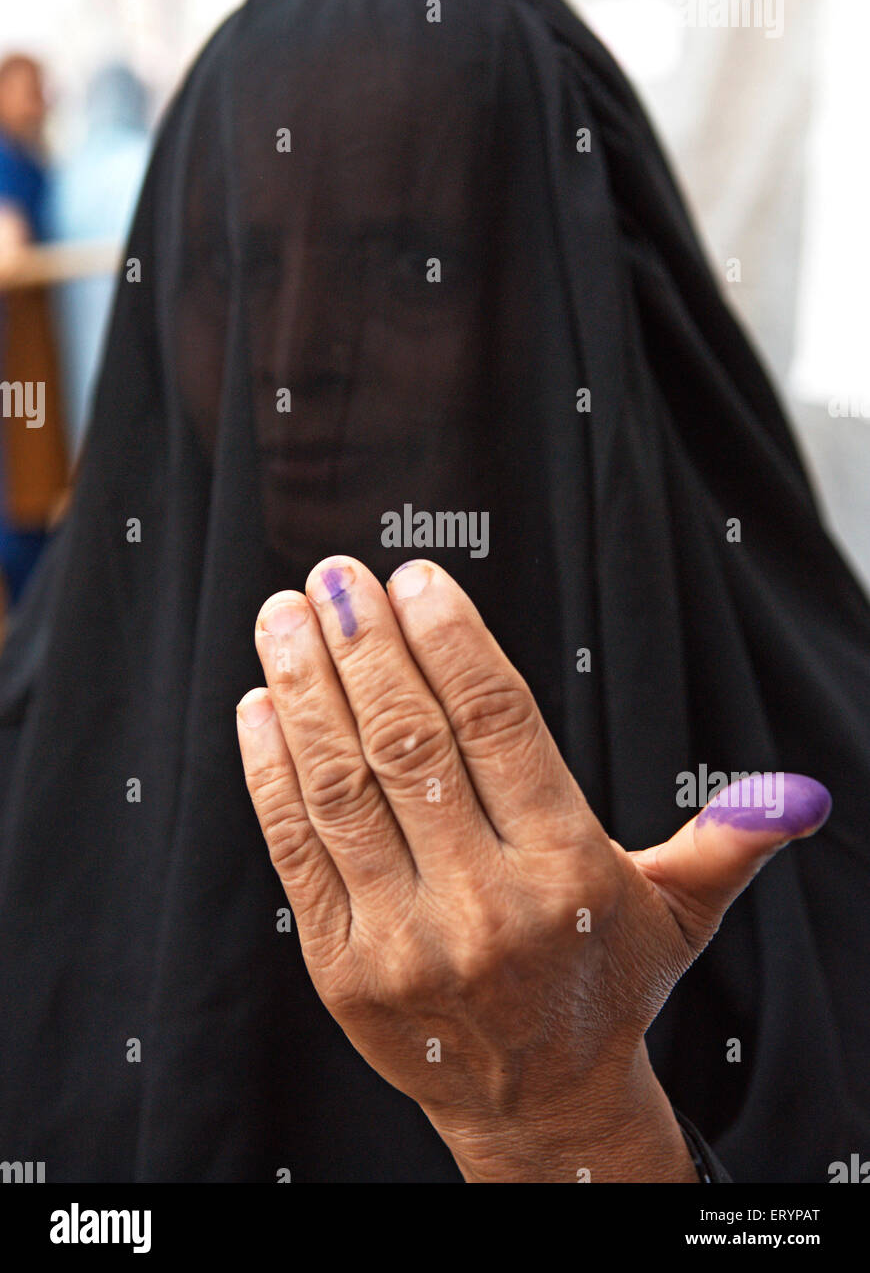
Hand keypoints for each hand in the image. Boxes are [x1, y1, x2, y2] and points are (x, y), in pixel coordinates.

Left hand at [237, 555, 829, 1181]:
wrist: (539, 1105)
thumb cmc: (604, 984)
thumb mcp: (676, 913)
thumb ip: (728, 843)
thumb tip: (799, 796)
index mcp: (565, 868)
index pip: (500, 726)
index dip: (454, 642)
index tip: (416, 580)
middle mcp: (482, 902)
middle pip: (412, 745)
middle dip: (367, 648)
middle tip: (337, 575)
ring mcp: (402, 937)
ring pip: (342, 787)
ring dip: (306, 691)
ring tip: (284, 616)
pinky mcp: (340, 966)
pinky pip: (296, 851)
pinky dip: (271, 773)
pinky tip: (260, 705)